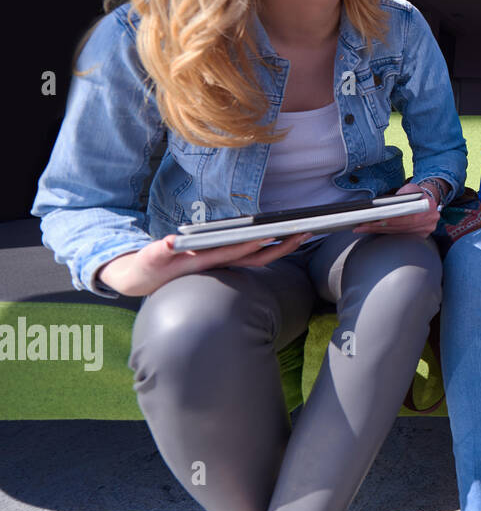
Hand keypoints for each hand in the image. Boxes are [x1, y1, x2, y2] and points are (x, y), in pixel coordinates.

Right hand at [95, 230, 316, 296]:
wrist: (144, 279)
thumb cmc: (151, 267)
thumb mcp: (151, 258)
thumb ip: (159, 251)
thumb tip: (168, 243)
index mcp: (205, 262)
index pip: (235, 253)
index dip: (253, 245)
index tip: (272, 236)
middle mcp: (220, 264)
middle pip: (257, 257)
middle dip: (282, 246)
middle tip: (306, 231)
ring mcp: (224, 263)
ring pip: (258, 256)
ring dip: (281, 245)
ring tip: (303, 231)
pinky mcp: (223, 259)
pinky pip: (252, 253)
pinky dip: (270, 245)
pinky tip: (285, 236)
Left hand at [352, 181, 441, 236]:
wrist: (428, 201)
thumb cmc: (416, 193)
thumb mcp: (410, 188)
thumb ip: (401, 195)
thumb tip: (383, 206)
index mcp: (428, 206)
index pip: (405, 215)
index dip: (388, 218)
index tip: (373, 219)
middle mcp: (430, 220)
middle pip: (399, 226)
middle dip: (378, 226)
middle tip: (361, 225)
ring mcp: (426, 230)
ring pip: (398, 233)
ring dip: (379, 231)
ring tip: (363, 228)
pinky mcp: (421, 236)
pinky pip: (400, 236)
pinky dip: (386, 233)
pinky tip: (374, 231)